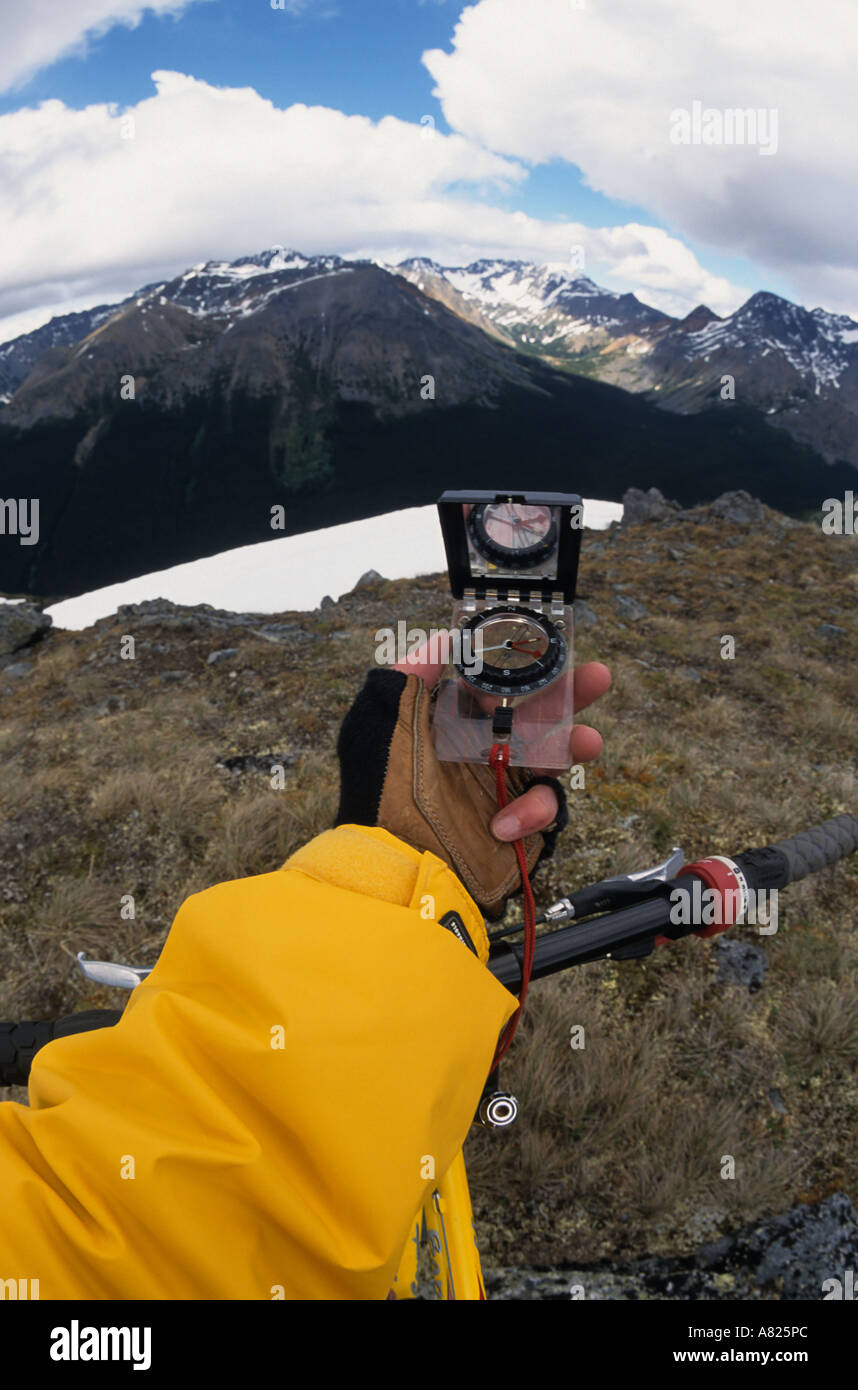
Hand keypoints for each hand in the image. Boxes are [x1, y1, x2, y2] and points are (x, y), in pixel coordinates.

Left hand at [334, 645, 610, 918]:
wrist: (396, 864)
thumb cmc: (381, 790)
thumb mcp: (380, 716)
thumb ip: (412, 672)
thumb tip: (445, 638)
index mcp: (453, 723)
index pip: (498, 686)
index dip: (524, 666)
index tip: (548, 645)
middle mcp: (482, 751)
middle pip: (537, 714)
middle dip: (571, 693)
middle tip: (599, 676)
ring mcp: (503, 787)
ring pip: (554, 757)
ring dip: (573, 745)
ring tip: (590, 741)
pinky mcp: (519, 823)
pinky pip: (546, 806)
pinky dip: (531, 811)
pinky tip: (501, 824)